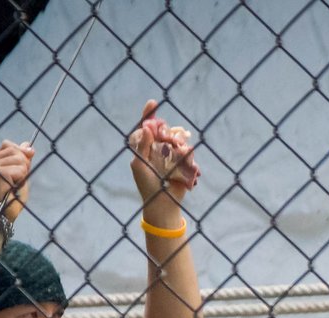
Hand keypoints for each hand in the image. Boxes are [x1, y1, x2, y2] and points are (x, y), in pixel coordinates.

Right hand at [0, 139, 33, 222]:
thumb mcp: (19, 176)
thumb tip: (28, 144)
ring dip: (23, 174)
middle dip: (23, 165)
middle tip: (16, 182)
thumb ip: (22, 160)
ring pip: (19, 158)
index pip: (8, 145)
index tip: (19, 172)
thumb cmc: (9, 200)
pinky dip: (21, 179)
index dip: (19, 155)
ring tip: (13, 186)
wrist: (1, 219)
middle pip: (15, 150)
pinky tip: (13, 189)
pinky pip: (20, 169)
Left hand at [128, 99, 200, 220]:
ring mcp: (172, 156)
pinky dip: (189, 158)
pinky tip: (189, 167)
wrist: (163, 205)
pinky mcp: (184, 164)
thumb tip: (146, 127)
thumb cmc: (147, 186)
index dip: (149, 114)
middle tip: (172, 140)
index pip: (147, 128)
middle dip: (170, 132)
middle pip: (166, 131)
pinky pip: (189, 153)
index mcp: (146, 148)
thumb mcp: (140, 165)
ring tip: (181, 155)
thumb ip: (142, 146)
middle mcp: (159, 149)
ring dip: (181, 144)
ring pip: (180, 140)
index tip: (153, 102)